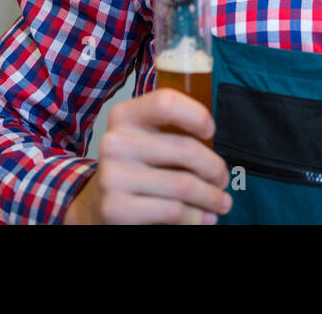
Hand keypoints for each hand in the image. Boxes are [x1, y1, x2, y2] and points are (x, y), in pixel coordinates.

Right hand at [64, 88, 232, 223]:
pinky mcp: (116, 209)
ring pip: (184, 184)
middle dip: (214, 168)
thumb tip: (217, 141)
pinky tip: (204, 218)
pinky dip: (196, 217)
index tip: (211, 131)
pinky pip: (173, 211)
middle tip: (223, 179)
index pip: (166, 103)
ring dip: (211, 197)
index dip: (196, 115)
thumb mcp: (146, 138)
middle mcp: (115, 143)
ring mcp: (112, 177)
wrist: (97, 203)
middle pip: (185, 149)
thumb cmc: (137, 166)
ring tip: (221, 202)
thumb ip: (173, 129)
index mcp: (125, 116)